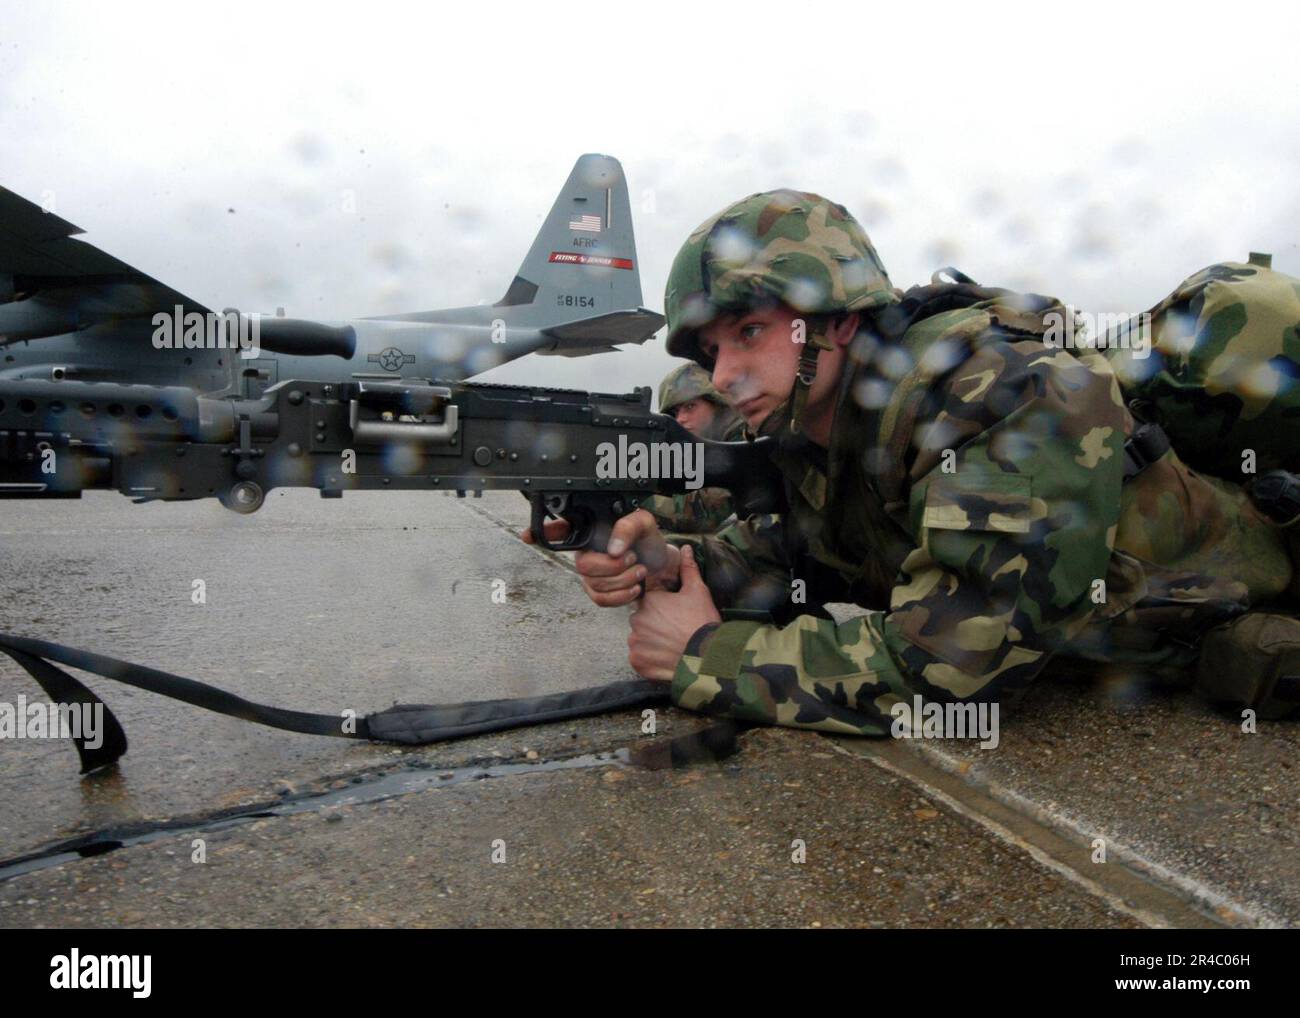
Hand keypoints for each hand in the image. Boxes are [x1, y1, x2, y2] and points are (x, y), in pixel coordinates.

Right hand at [519, 509, 680, 607]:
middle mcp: (585, 552)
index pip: (559, 530)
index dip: (539, 532)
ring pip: (594, 584)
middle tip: (633, 558)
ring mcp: (590, 574)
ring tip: (639, 570)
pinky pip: (600, 599)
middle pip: (583, 566)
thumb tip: (612, 548)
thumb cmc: (649, 540)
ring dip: (623, 579)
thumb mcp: (644, 523)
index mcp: (591, 530)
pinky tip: (634, 587)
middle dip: (613, 566)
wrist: (661, 565)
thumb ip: (629, 526)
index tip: (527, 536)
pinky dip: (621, 595)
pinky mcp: (600, 592)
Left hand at [627, 545, 720, 680]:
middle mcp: (636, 620)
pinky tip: (665, 657)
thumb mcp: (698, 591)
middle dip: (654, 624)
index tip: (674, 615)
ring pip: (639, 639)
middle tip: (675, 631)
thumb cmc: (702, 622)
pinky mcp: (637, 662)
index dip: (662, 607)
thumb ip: (688, 569)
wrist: (706, 657)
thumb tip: (685, 548)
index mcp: (648, 601)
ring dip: (651, 642)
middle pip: (642, 620)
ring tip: (671, 645)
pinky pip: (639, 658)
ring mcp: (635, 643)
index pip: (648, 601)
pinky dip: (649, 659)